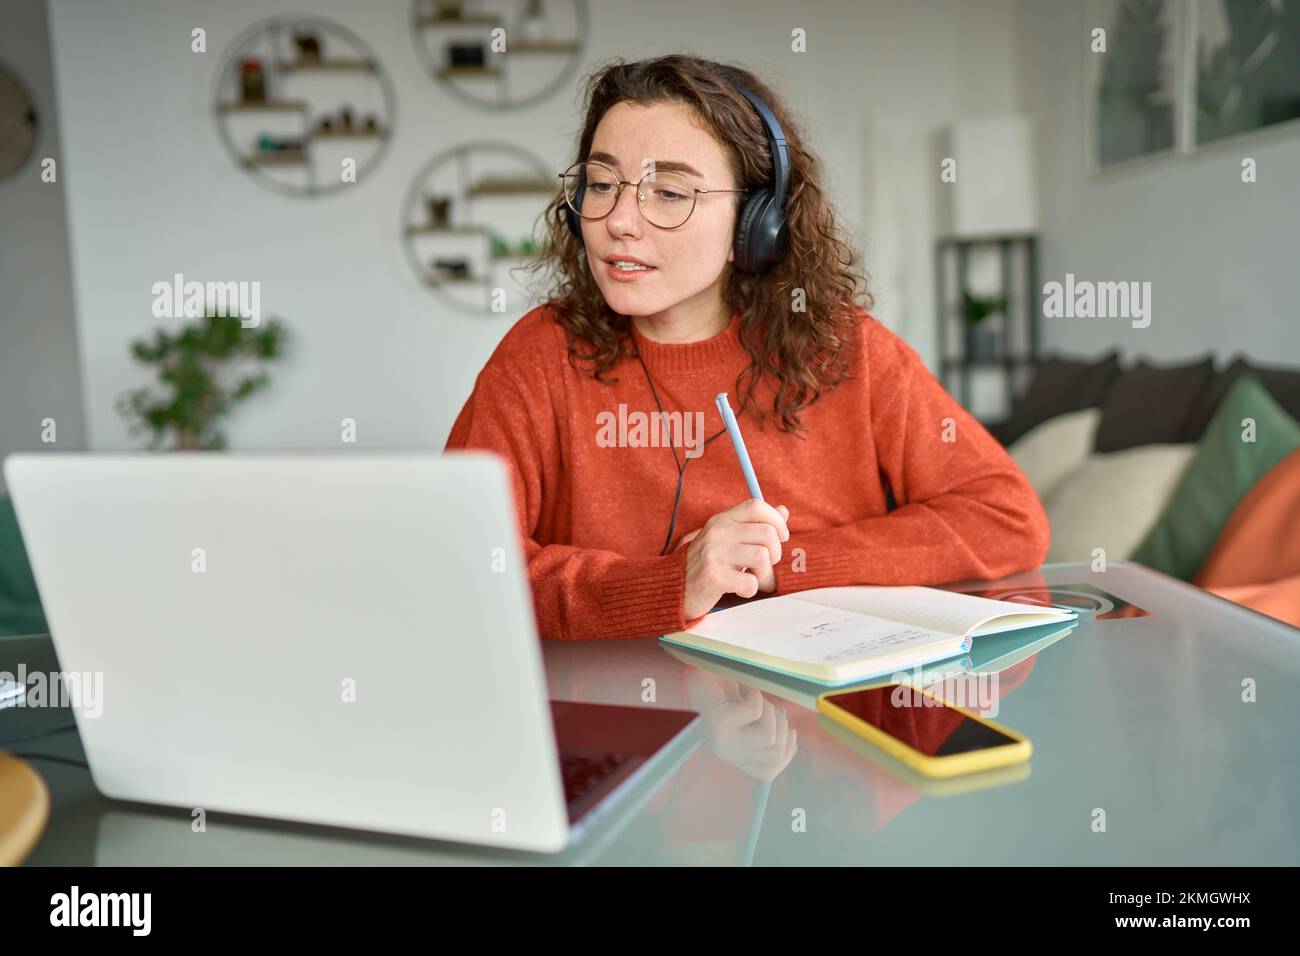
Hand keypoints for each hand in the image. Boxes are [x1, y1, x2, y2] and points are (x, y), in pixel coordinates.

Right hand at [681, 500, 790, 619]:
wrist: (674, 588)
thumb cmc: (707, 564)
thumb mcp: (728, 538)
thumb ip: (754, 524)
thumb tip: (784, 510)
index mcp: (721, 520)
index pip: (756, 506)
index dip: (777, 520)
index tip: (782, 537)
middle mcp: (717, 533)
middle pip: (767, 534)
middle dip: (775, 553)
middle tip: (762, 565)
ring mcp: (713, 554)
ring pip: (763, 557)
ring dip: (763, 574)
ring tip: (750, 577)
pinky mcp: (713, 577)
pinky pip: (751, 583)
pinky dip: (750, 590)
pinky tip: (738, 589)